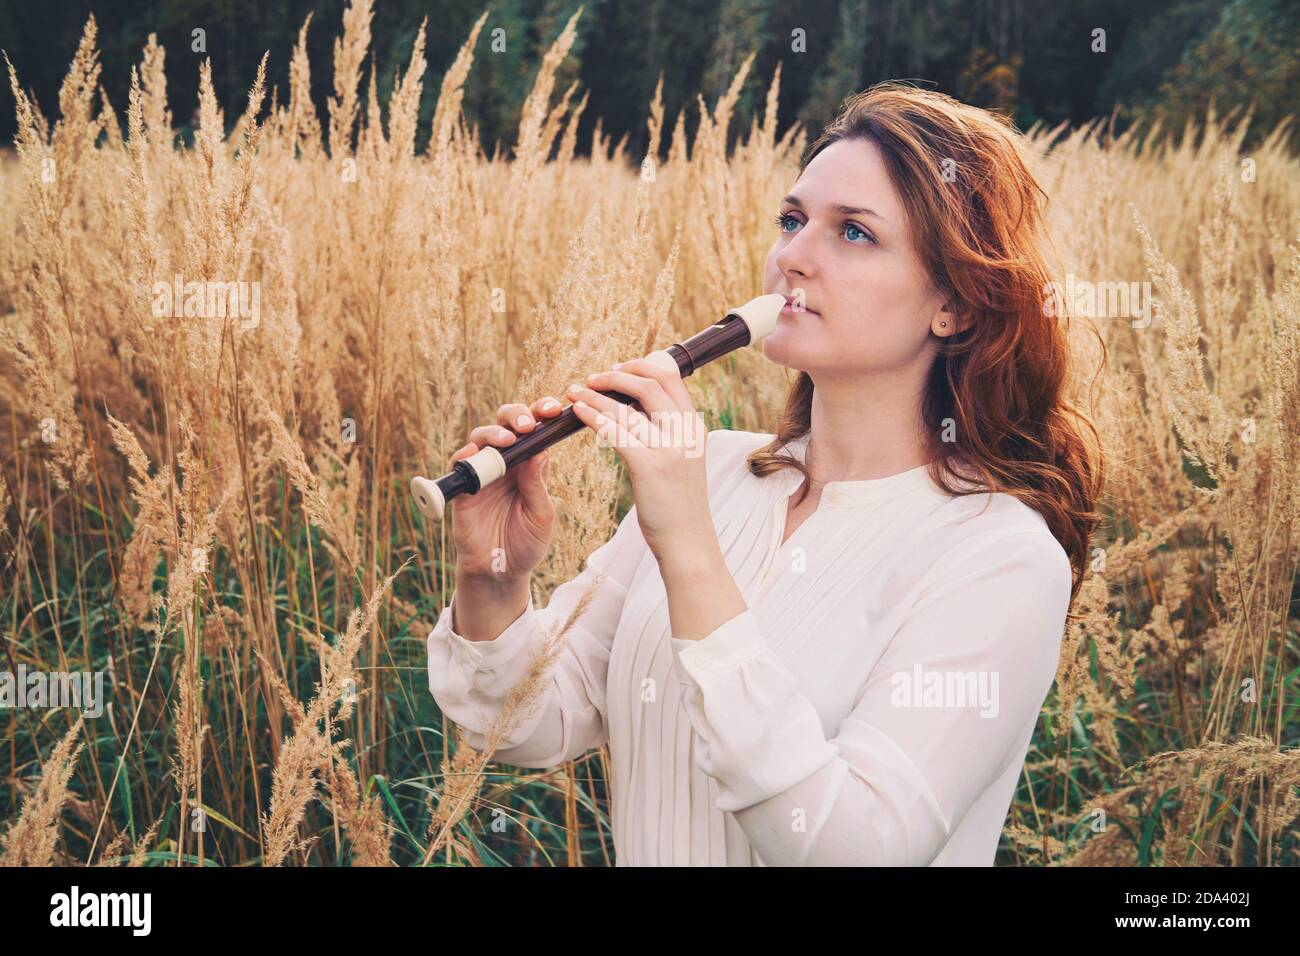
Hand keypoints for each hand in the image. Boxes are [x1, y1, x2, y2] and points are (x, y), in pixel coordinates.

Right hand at [449, 395, 566, 580]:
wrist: (501, 573)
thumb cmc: (526, 543)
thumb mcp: (540, 515)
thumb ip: (537, 484)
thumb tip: (539, 450)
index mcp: (529, 465)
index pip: (534, 431)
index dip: (541, 414)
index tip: (554, 409)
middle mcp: (505, 463)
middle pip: (506, 424)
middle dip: (516, 415)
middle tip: (528, 424)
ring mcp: (482, 473)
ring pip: (482, 437)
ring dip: (494, 433)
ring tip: (507, 441)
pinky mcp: (462, 489)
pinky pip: (459, 464)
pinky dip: (465, 455)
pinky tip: (475, 453)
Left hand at [565, 357, 712, 559]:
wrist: (687, 541)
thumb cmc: (679, 503)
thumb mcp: (683, 459)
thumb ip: (668, 432)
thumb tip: (640, 409)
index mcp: (694, 427)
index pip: (670, 377)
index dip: (642, 366)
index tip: (619, 370)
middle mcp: (685, 432)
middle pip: (649, 384)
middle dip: (615, 376)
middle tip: (593, 378)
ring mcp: (668, 449)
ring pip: (626, 408)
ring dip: (595, 394)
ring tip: (574, 391)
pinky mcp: (649, 466)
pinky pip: (615, 431)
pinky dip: (593, 417)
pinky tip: (577, 413)